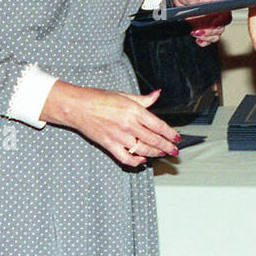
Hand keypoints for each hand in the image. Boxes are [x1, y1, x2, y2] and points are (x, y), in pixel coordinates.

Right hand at [40, 82, 180, 166]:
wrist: (78, 106)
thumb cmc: (99, 98)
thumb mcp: (124, 95)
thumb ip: (143, 99)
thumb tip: (157, 94)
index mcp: (134, 111)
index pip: (158, 125)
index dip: (170, 134)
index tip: (177, 138)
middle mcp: (128, 125)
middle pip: (154, 140)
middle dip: (167, 147)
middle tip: (175, 151)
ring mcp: (119, 137)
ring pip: (143, 150)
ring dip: (155, 153)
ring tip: (162, 154)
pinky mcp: (109, 145)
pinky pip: (126, 158)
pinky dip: (136, 162)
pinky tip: (142, 160)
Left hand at [169, 0, 229, 45]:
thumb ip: (197, 3)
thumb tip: (201, 13)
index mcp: (218, 1)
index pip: (226, 14)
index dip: (221, 21)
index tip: (212, 24)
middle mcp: (216, 12)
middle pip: (221, 27)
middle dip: (209, 31)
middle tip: (198, 30)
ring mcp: (210, 21)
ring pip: (215, 35)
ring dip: (206, 37)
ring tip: (195, 32)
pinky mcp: (203, 27)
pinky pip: (208, 39)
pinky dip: (203, 41)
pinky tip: (197, 38)